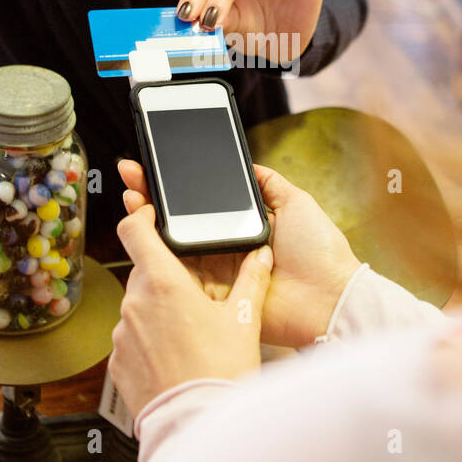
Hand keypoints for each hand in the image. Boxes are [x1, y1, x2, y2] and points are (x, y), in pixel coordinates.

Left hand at [108, 199, 274, 418]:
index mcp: (163, 283)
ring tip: (190, 336)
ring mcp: (122, 334)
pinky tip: (176, 357)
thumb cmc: (222, 372)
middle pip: (143, 272)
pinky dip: (149, 342)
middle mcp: (134, 304)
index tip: (151, 214)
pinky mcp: (117, 362)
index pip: (134, 230)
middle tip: (195, 295)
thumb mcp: (244, 319)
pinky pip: (131, 339)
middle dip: (166, 278)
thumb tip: (262, 256)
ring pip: (138, 307)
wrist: (200, 424)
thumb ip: (252, 280)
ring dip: (158, 312)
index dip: (140, 216)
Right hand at [117, 158, 362, 350]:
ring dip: (146, 222)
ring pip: (171, 247)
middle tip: (132, 174)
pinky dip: (157, 257)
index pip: (200, 203)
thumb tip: (249, 163)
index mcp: (243, 228)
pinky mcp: (212, 298)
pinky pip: (179, 277)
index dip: (176, 186)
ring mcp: (216, 275)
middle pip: (178, 223)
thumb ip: (269, 183)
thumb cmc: (320, 253)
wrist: (329, 297)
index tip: (156, 166)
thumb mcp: (297, 203)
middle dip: (152, 197)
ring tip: (132, 195)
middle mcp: (225, 250)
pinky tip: (143, 232)